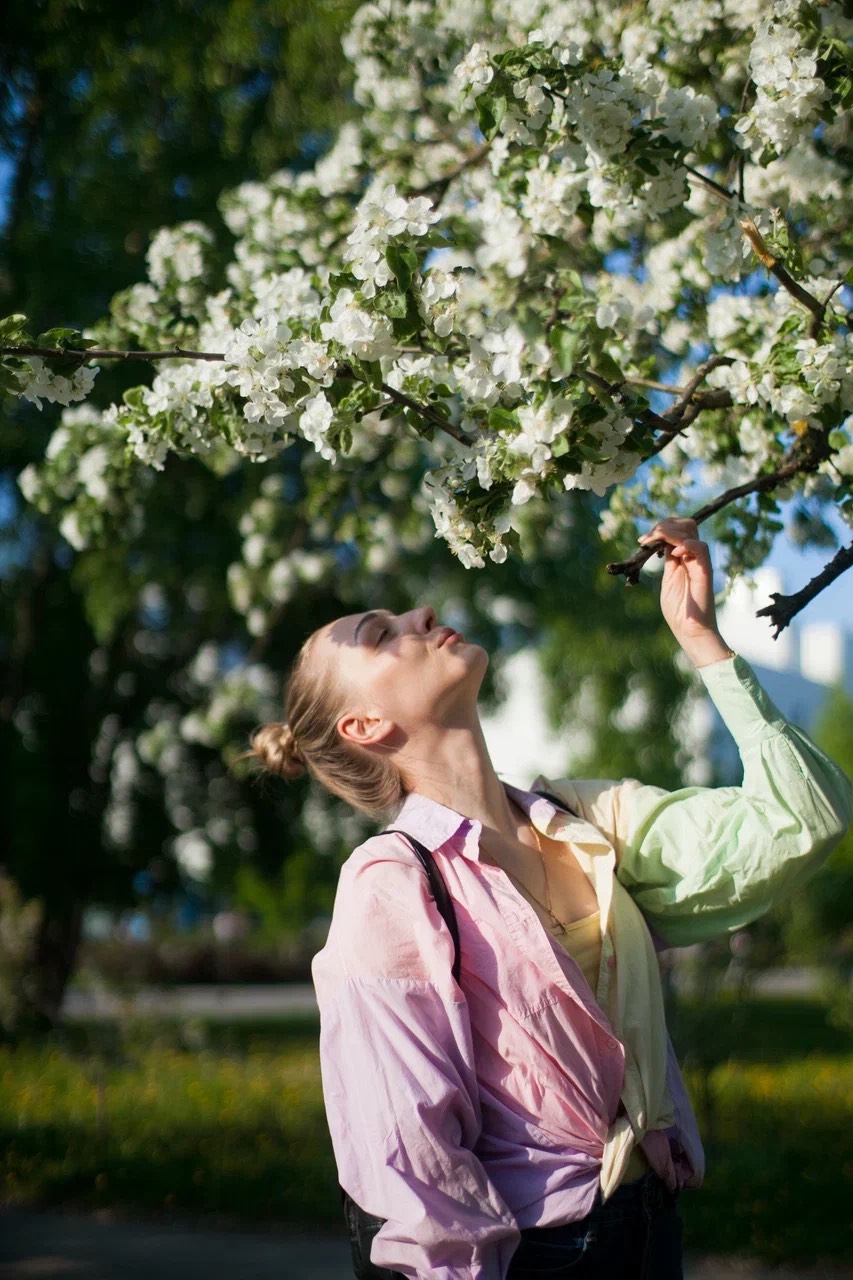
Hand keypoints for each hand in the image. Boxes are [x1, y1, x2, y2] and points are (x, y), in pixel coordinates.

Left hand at [637, 517, 731, 665]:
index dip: (661, 529)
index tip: (642, 541)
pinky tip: (675, 553)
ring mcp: (699, 563)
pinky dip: (688, 545)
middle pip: (685, 525)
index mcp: (683, 559)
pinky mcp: (705, 572)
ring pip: (691, 532)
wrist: (691, 631)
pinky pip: (701, 549)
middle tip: (647, 540)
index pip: (678, 530)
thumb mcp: (668, 580)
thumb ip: (669, 562)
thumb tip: (661, 544)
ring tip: (654, 543)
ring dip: (669, 533)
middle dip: (664, 526)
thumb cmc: (679, 611)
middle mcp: (692, 557)